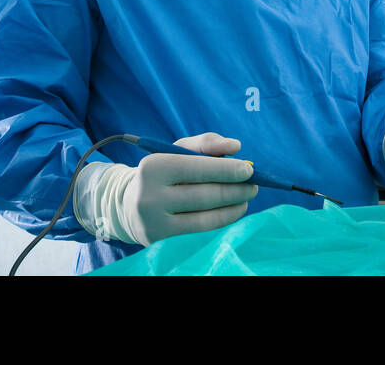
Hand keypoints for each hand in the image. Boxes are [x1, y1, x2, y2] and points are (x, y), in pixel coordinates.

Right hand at [120, 132, 256, 245]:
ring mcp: (155, 222)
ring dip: (233, 207)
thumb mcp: (177, 150)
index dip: (226, 170)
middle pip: (205, 195)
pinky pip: (200, 230)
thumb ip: (207, 143)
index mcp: (154, 166)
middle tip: (255, 186)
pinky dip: (222, 220)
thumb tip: (235, 147)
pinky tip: (234, 210)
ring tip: (247, 197)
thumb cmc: (162, 172)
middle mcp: (151, 196)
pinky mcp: (160, 241)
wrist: (129, 205)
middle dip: (235, 190)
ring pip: (205, 216)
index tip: (249, 170)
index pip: (197, 168)